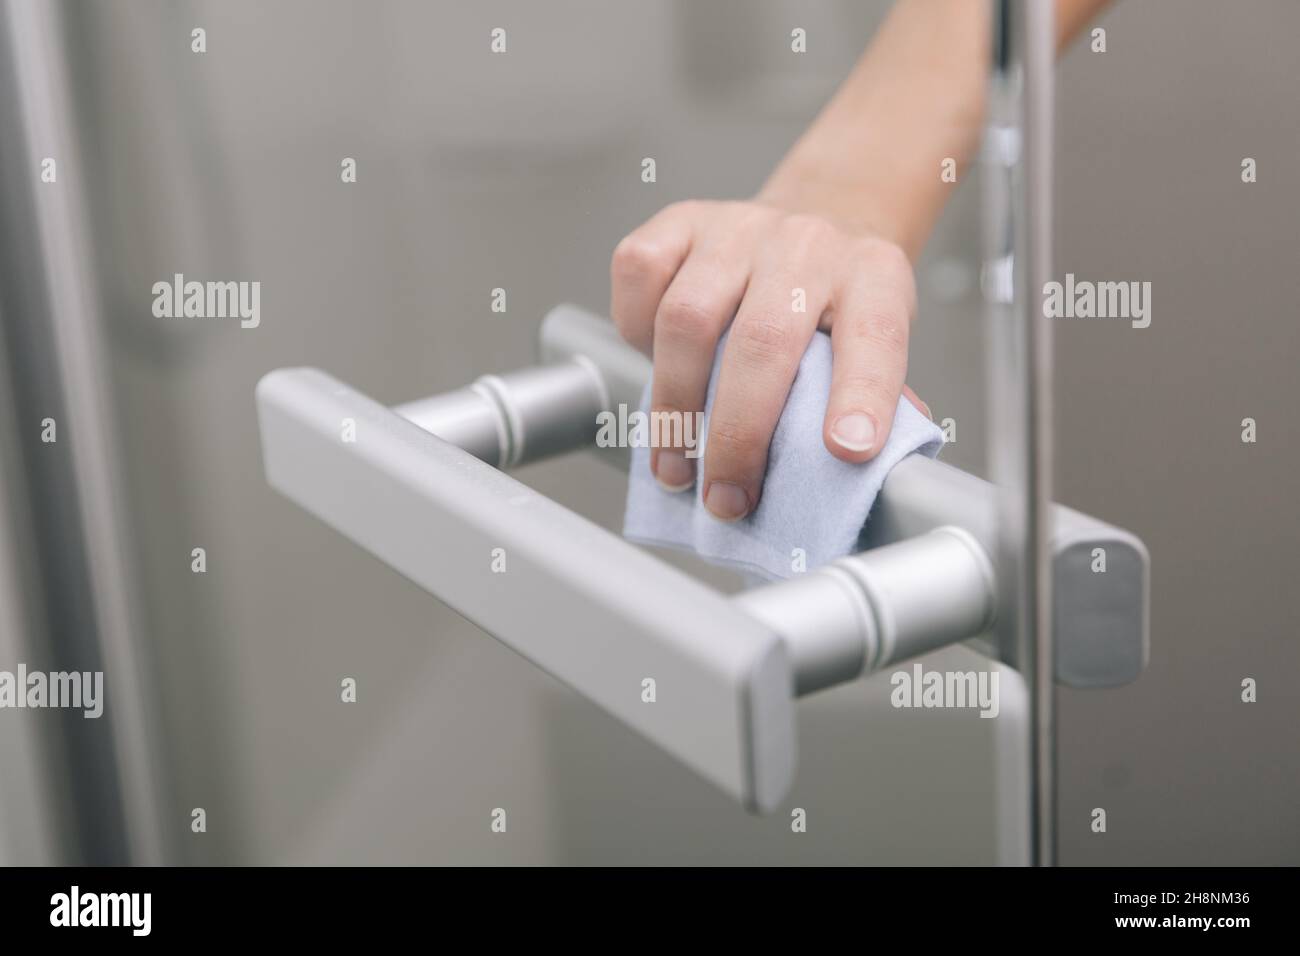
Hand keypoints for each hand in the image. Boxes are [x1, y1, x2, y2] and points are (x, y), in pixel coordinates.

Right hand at [610, 199, 926, 520]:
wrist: (814, 220)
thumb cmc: (839, 301)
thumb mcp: (878, 344)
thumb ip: (878, 402)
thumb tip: (870, 476)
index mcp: (873, 278)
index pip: (873, 337)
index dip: (861, 396)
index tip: (848, 451)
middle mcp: (807, 246)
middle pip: (764, 342)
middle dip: (738, 436)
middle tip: (726, 499)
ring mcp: (739, 228)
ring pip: (688, 316)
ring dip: (675, 406)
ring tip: (675, 466)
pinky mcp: (681, 221)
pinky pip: (639, 273)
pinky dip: (634, 333)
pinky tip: (654, 370)